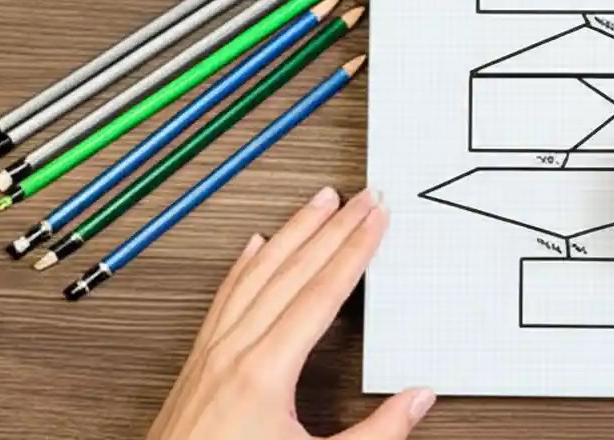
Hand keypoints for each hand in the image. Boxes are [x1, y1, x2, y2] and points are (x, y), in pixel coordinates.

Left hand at [148, 187, 434, 439]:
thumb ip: (376, 434)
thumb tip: (417, 400)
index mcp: (265, 372)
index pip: (322, 292)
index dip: (355, 250)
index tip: (376, 219)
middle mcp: (233, 352)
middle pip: (292, 270)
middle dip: (332, 227)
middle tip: (360, 197)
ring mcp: (211, 354)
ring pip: (256, 273)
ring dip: (291, 232)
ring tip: (317, 203)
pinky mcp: (197, 364)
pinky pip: (224, 297)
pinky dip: (243, 265)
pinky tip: (253, 246)